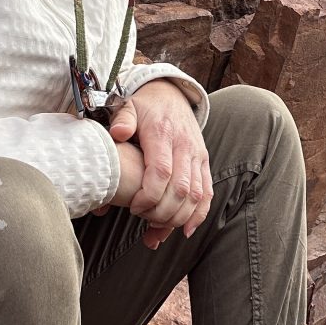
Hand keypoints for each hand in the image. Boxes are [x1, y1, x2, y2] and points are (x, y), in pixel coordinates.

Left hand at [106, 80, 211, 248]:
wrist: (170, 94)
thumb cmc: (143, 106)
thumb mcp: (127, 106)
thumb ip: (122, 120)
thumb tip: (118, 133)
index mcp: (163, 133)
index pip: (162, 171)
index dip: (149, 196)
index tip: (134, 207)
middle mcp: (185, 146)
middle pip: (181, 189)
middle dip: (162, 212)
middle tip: (143, 220)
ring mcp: (198, 155)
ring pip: (196, 195)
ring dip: (178, 218)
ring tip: (157, 230)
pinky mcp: (204, 162)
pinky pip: (207, 192)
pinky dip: (198, 214)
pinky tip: (186, 230)